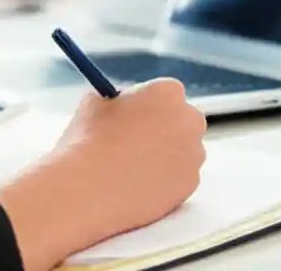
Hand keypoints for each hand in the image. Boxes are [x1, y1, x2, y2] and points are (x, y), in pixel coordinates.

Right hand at [0, 79, 206, 269]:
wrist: (87, 189)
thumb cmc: (86, 142)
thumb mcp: (94, 103)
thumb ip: (117, 100)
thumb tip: (120, 105)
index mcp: (168, 92)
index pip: (164, 94)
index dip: (147, 107)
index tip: (134, 118)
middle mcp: (189, 119)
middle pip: (182, 121)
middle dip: (164, 130)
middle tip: (138, 145)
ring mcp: (194, 153)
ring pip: (183, 152)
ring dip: (166, 158)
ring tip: (132, 171)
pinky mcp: (191, 183)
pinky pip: (180, 179)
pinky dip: (164, 183)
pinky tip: (138, 187)